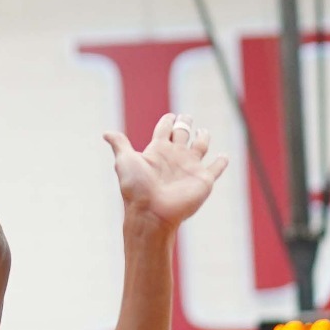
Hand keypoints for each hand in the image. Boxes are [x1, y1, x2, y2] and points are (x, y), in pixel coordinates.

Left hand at [102, 113, 228, 229]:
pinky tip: (224, 156)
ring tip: (203, 132)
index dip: (167, 121)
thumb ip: (120, 144)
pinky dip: (221, 163)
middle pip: (182, 134)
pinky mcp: (203, 180)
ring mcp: (190, 168)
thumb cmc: (136, 188)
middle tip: (186, 116)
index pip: (164, 130)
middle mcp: (174, 157)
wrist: (151, 213)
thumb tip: (105, 133)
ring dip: (203, 138)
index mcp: (157, 150)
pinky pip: (216, 169)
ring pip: (200, 147)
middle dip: (185, 124)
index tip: (170, 116)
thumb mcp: (125, 161)